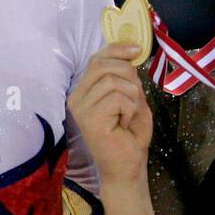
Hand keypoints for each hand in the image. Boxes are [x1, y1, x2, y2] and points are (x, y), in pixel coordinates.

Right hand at [68, 42, 153, 187]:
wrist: (128, 166)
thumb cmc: (130, 134)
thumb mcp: (132, 97)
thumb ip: (127, 77)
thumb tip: (131, 51)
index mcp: (85, 90)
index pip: (97, 59)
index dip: (117, 49)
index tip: (137, 49)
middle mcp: (77, 97)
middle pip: (104, 65)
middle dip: (129, 76)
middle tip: (134, 99)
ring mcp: (81, 107)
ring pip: (114, 81)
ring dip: (132, 96)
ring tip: (128, 115)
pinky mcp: (89, 118)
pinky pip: (118, 97)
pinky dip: (130, 109)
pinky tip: (124, 123)